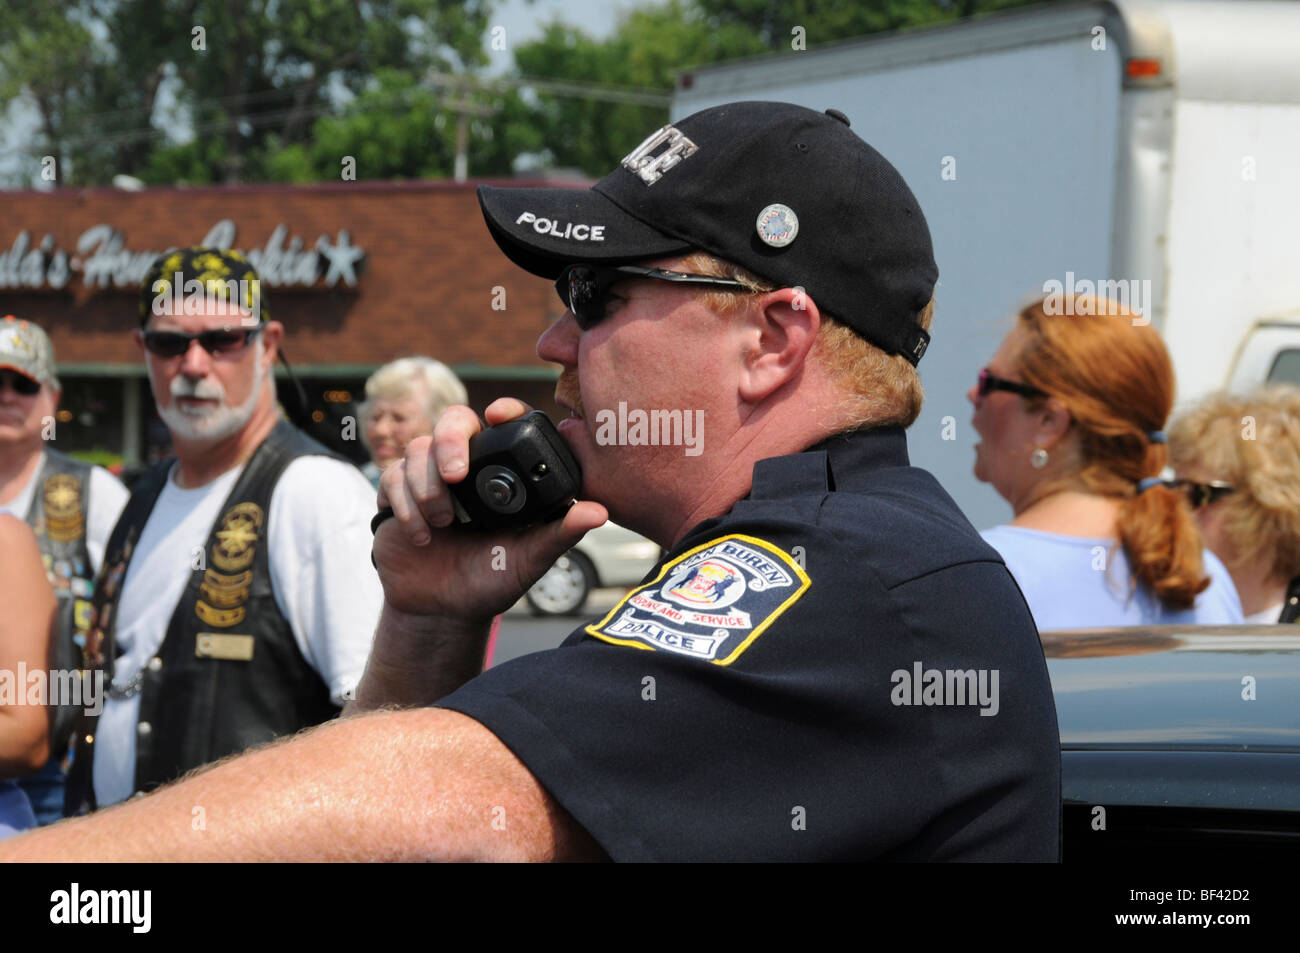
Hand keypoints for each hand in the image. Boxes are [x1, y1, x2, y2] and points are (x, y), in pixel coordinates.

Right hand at [373, 398, 606, 621]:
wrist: (442, 611)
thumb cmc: (491, 581)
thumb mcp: (530, 560)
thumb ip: (560, 534)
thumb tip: (599, 512)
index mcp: (503, 474)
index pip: (505, 424)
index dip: (504, 409)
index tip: (498, 415)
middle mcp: (468, 468)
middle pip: (455, 420)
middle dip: (451, 440)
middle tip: (456, 475)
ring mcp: (430, 478)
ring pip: (419, 448)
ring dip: (428, 486)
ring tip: (444, 523)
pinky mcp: (399, 494)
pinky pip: (392, 477)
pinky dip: (406, 504)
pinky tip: (422, 535)